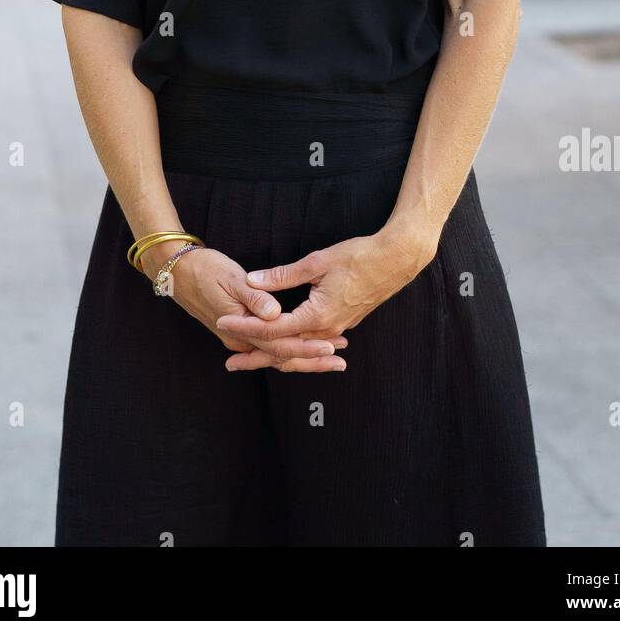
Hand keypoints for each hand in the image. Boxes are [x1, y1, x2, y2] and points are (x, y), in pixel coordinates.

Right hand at [143, 243, 348, 372]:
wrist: (176, 270)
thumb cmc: (204, 270)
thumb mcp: (230, 279)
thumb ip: (254, 298)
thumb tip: (275, 312)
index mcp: (240, 328)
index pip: (280, 344)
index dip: (307, 347)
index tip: (330, 348)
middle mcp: (241, 339)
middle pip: (282, 356)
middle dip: (312, 360)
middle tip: (340, 362)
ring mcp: (240, 338)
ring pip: (277, 355)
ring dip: (304, 357)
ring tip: (331, 359)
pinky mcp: (242, 330)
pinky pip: (270, 347)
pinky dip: (290, 349)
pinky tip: (305, 348)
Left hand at [215, 229, 432, 368]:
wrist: (397, 260)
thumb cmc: (359, 256)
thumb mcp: (317, 262)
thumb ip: (283, 275)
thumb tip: (252, 280)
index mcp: (317, 315)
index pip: (274, 328)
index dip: (246, 326)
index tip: (223, 322)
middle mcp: (326, 329)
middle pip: (285, 350)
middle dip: (256, 357)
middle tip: (230, 364)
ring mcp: (337, 328)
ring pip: (300, 350)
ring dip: (275, 354)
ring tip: (252, 359)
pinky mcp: (344, 322)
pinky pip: (313, 344)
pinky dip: (295, 348)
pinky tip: (286, 347)